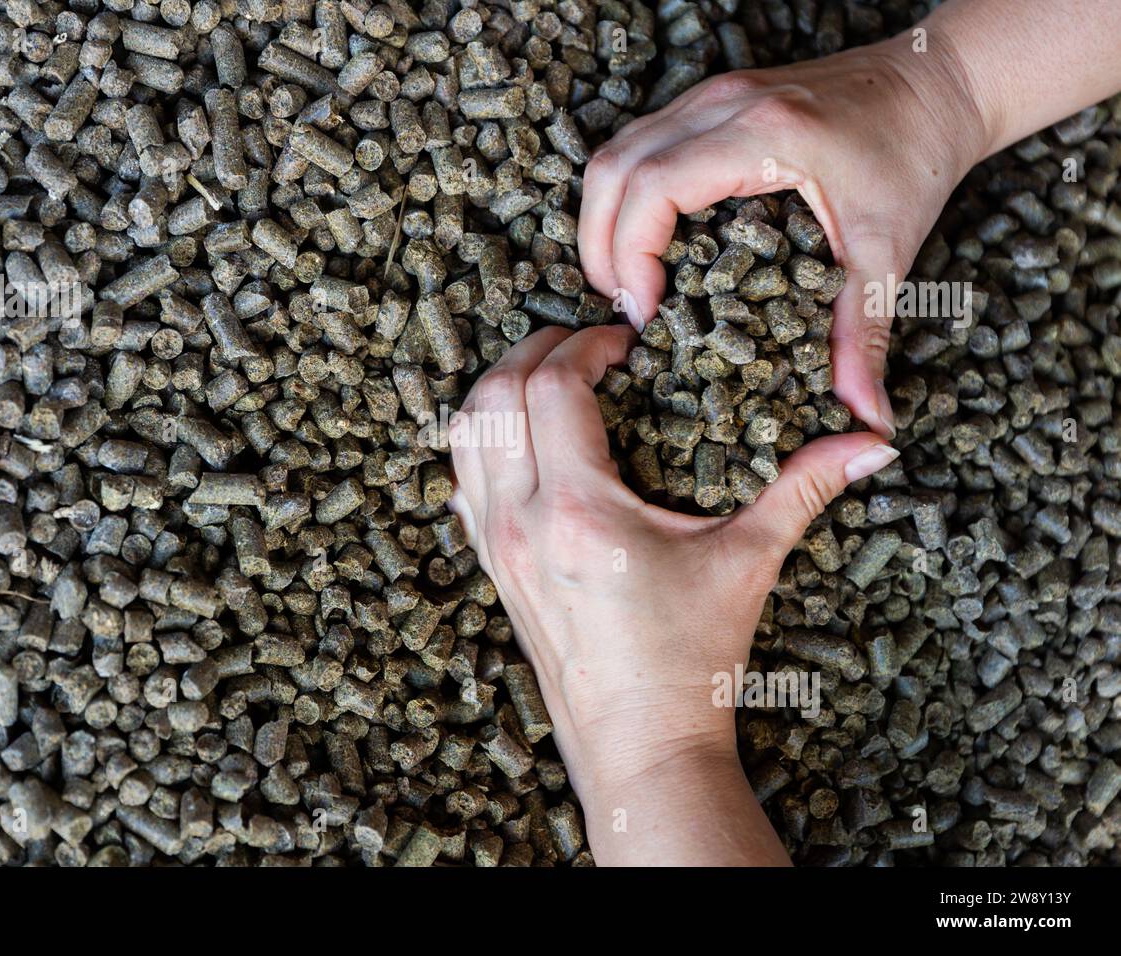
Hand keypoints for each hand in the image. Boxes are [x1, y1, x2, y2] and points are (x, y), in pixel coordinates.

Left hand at [447, 325, 899, 864]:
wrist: (641, 742)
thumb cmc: (694, 661)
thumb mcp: (749, 563)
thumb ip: (804, 489)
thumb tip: (872, 443)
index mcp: (581, 511)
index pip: (557, 388)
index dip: (586, 346)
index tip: (624, 343)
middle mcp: (524, 523)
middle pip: (496, 398)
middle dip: (534, 352)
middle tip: (581, 344)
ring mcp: (499, 549)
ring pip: (466, 439)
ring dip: (498, 392)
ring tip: (546, 377)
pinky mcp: (495, 570)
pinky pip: (463, 486)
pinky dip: (481, 445)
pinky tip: (520, 441)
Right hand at [577, 31, 989, 438]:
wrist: (935, 86)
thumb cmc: (915, 157)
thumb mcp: (889, 250)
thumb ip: (865, 335)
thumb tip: (869, 419)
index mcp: (762, 135)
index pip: (651, 187)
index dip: (631, 256)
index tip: (648, 313)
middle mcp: (723, 104)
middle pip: (613, 170)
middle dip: (600, 249)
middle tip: (624, 310)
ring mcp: (710, 95)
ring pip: (615, 154)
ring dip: (604, 222)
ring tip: (626, 285)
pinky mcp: (709, 101)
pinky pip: (637, 145)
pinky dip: (623, 198)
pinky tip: (644, 245)